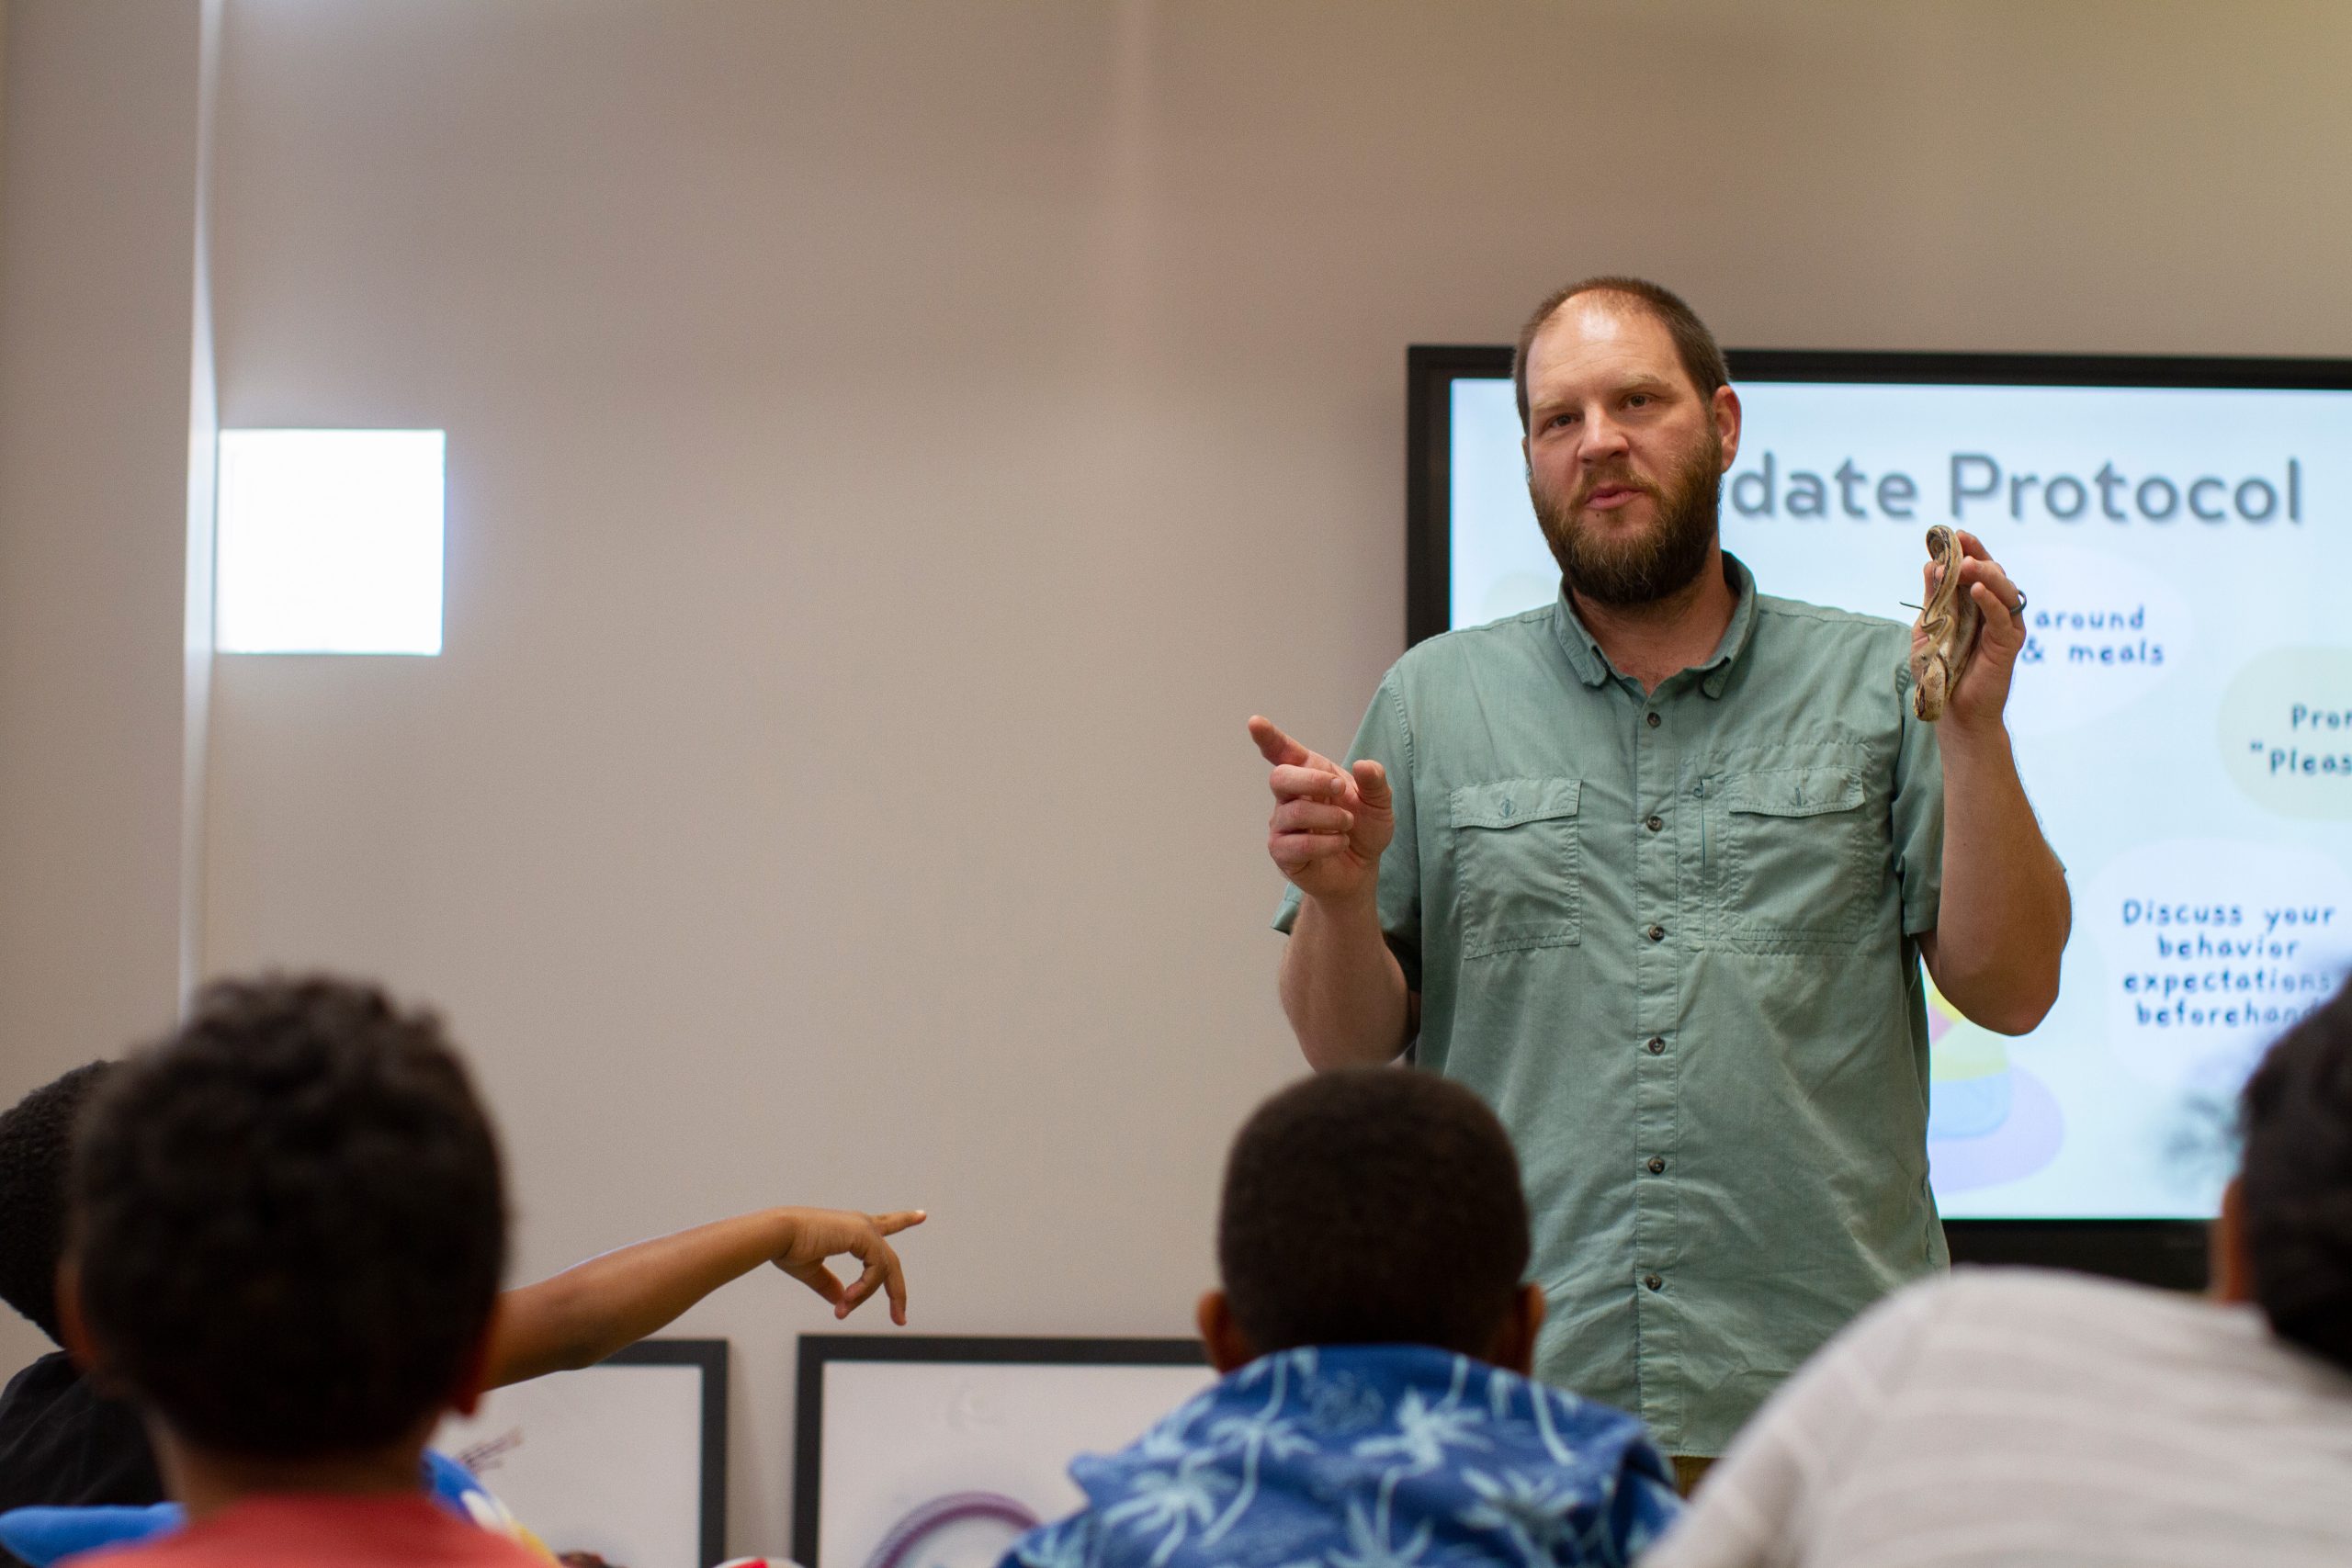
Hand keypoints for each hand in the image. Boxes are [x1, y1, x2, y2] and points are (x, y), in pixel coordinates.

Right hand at [771, 1208, 923, 1323]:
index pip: (884, 1224)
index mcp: (850, 1229)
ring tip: (844, 1311)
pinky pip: (877, 1270)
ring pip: (884, 1270)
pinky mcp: (865, 1235)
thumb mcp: (811, 1270)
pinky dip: (864, 1289)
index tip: (922, 1215)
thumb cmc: (788, 1249)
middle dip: (897, 1292)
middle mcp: (861, 1225)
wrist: (777, 1236)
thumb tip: (842, 1301)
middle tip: (900, 1319)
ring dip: (865, 1296)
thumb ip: (829, 1285)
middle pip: (890, 1261)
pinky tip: (848, 1298)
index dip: (903, 1220)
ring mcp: (865, 1229)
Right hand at [1249, 715, 1393, 905]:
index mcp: (1310, 774)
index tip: (1255, 722)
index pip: (1282, 752)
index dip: (1268, 738)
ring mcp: (1282, 825)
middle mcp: (1290, 796)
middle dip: (1312, 780)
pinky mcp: (1282, 853)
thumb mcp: (1379, 804)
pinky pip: (1295, 845)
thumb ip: (1375, 782)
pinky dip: (1325, 843)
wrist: (1362, 870)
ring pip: (1292, 812)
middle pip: (1280, 777)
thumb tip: (1364, 764)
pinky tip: (1339, 843)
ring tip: (1348, 825)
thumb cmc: (1364, 829)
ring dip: (1328, 817)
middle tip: (1342, 789)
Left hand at [1912, 529, 2025, 737]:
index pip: (1975, 569)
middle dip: (1976, 556)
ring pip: (2003, 590)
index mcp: (1973, 603)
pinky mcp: (2009, 643)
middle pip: (1993, 573)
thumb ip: (1931, 599)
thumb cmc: (1939, 670)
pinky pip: (2004, 616)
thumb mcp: (1927, 629)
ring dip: (1985, 573)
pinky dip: (1992, 600)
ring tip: (1966, 566)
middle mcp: (1992, 610)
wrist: (1952, 710)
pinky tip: (1976, 589)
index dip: (1967, 550)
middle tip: (1960, 547)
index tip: (1952, 534)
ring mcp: (2003, 625)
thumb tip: (1931, 564)